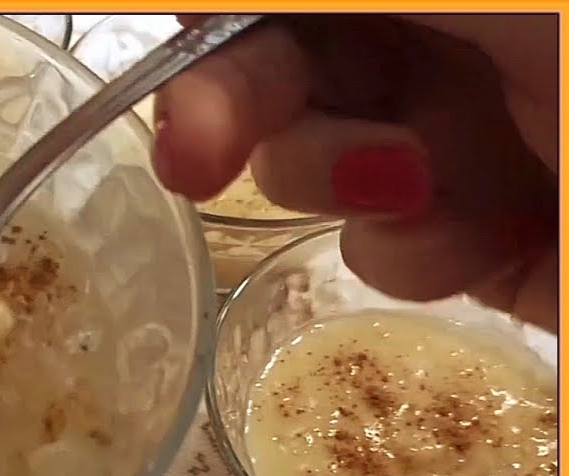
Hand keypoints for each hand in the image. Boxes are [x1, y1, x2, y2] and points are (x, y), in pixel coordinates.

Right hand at [155, 14, 556, 329]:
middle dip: (226, 103)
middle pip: (278, 66)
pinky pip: (381, 253)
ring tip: (409, 183)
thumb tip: (198, 5)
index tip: (173, 43)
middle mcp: (443, 52)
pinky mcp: (475, 251)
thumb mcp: (499, 2)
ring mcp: (457, 152)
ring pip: (311, 163)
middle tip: (193, 155)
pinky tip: (483, 247)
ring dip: (329, 174)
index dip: (220, 25)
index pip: (285, 2)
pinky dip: (412, 253)